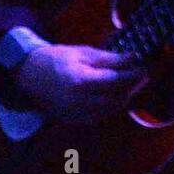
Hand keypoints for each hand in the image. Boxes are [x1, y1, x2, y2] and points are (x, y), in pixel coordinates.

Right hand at [12, 44, 148, 124]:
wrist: (30, 75)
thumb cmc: (57, 59)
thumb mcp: (84, 53)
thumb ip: (110, 59)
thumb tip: (134, 57)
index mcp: (82, 82)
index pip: (117, 82)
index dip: (134, 76)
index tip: (144, 68)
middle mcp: (79, 103)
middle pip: (116, 99)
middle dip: (131, 88)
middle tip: (140, 76)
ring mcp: (75, 114)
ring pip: (109, 110)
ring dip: (122, 98)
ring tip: (129, 84)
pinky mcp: (73, 120)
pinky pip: (98, 116)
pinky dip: (109, 107)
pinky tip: (113, 95)